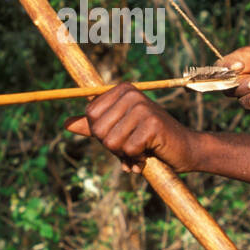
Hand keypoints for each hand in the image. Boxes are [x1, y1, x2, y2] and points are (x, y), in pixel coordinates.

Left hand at [63, 82, 194, 173]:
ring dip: (124, 154)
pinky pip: (129, 150)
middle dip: (112, 146)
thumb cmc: (149, 140)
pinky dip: (137, 159)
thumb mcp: (118, 130)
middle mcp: (131, 93)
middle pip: (98, 130)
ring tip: (141, 151)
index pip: (90, 116)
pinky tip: (149, 154)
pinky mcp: (153, 123)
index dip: (102, 134)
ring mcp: (143, 107)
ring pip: (111, 142)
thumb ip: (93, 126)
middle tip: (131, 146)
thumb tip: (65, 124)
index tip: (121, 135)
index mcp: (122, 90)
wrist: (185, 150)